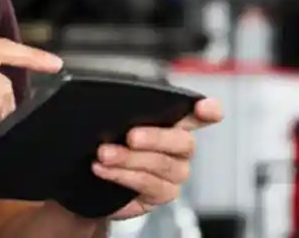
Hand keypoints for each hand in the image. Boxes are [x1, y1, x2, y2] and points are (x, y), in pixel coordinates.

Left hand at [94, 97, 223, 220]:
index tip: (203, 108)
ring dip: (130, 159)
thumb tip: (113, 104)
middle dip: (155, 138)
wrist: (89, 176)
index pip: (201, 115)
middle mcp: (180, 148)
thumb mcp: (112, 119)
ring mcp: (174, 173)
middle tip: (130, 137)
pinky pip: (149, 185)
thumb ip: (123, 110)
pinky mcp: (161, 193)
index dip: (209, 111)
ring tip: (104, 154)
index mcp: (175, 121)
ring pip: (163, 165)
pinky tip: (104, 170)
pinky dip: (123, 176)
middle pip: (184, 142)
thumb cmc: (107, 139)